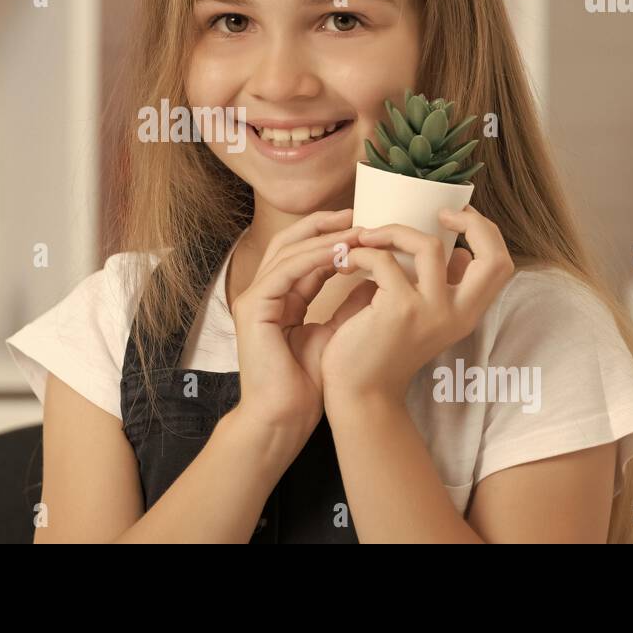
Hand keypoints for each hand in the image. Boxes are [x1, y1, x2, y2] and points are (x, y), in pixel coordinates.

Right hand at [230, 209, 361, 442]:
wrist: (283, 418)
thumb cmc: (307, 386)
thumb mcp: (337, 334)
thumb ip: (350, 305)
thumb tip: (378, 277)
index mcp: (281, 300)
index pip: (305, 257)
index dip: (334, 239)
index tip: (366, 229)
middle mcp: (265, 294)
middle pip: (290, 243)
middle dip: (323, 226)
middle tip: (356, 213)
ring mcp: (255, 299)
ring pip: (287, 251)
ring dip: (323, 238)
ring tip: (354, 229)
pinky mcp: (254, 308)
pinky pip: (285, 271)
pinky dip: (313, 257)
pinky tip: (340, 250)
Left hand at [319, 205, 515, 405]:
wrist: (359, 393)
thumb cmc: (381, 349)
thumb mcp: (420, 315)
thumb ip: (440, 285)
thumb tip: (457, 250)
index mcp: (466, 312)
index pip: (500, 264)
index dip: (483, 231)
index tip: (452, 216)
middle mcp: (458, 313)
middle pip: (493, 255)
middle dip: (470, 222)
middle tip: (437, 211)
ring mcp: (432, 311)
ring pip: (428, 244)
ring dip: (392, 231)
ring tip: (365, 238)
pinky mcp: (400, 309)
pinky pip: (383, 260)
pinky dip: (361, 253)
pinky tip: (344, 263)